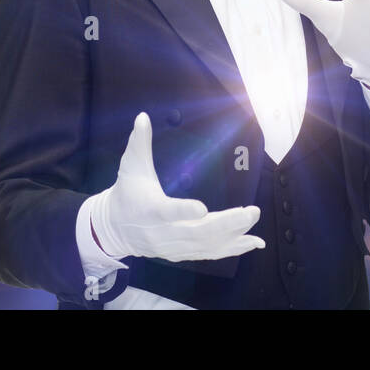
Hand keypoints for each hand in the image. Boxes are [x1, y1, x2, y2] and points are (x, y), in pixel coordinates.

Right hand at [89, 112, 264, 262]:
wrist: (114, 228)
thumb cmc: (127, 193)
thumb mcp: (130, 166)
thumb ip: (139, 142)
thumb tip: (142, 116)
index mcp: (150, 210)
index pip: (167, 212)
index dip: (184, 212)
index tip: (202, 209)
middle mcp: (163, 233)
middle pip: (197, 233)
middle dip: (227, 224)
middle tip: (251, 212)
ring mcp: (174, 246)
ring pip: (207, 245)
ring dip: (234, 235)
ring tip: (254, 222)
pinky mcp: (182, 253)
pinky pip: (210, 253)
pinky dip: (232, 248)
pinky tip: (253, 243)